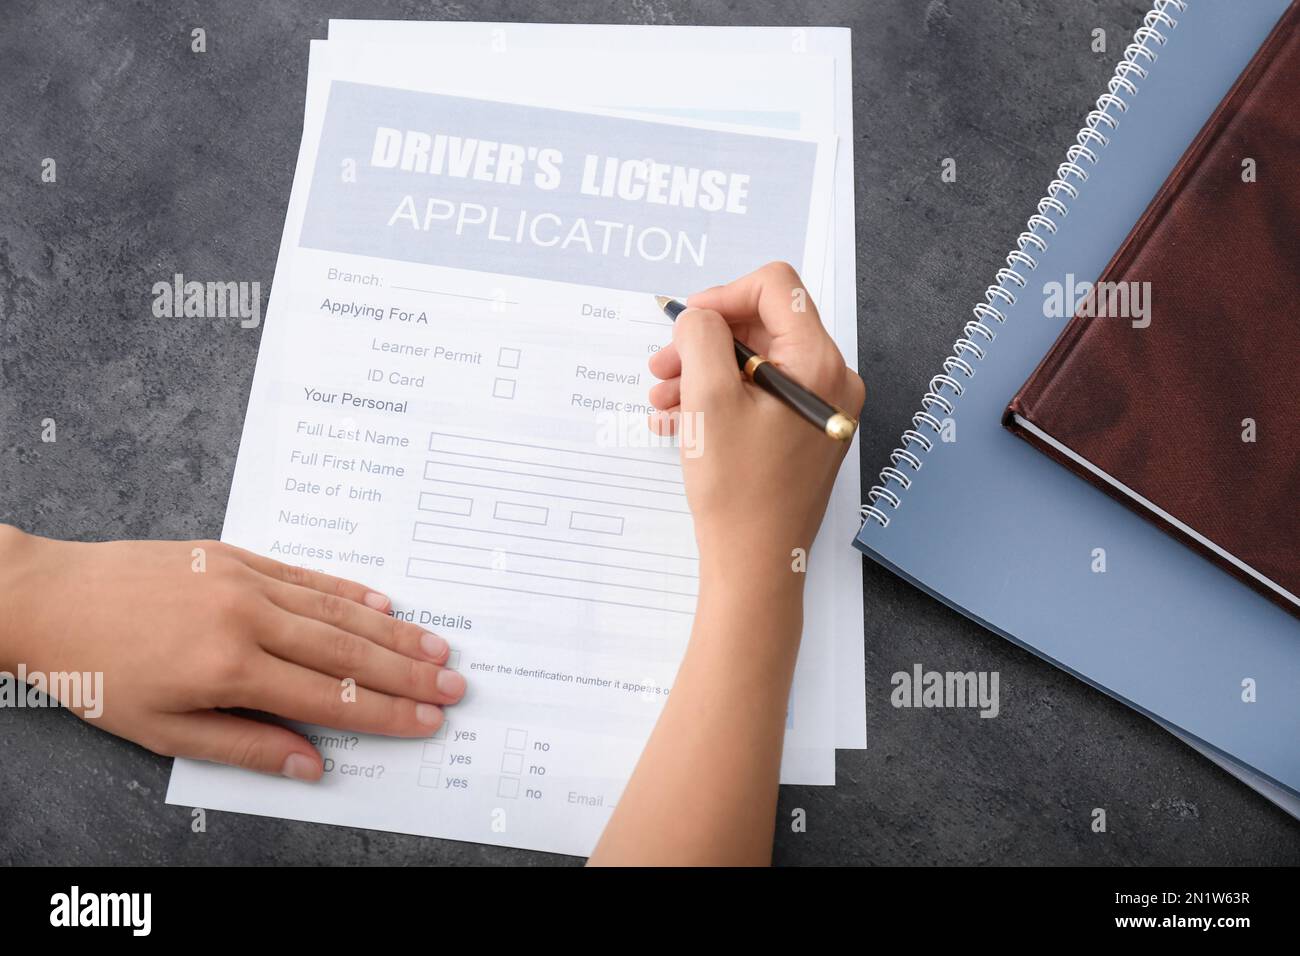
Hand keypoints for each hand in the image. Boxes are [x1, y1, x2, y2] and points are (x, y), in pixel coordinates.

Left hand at [0, 527, 464, 779]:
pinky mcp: (234, 555)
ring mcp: (245, 581)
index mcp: (230, 669)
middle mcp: (248, 619)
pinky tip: (382, 605)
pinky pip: (306, 575)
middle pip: (348, 651)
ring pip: (336, 611)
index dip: (385, 713)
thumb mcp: (160, 730)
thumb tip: (309, 763)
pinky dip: (348, 591)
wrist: (46, 598)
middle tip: (454, 686)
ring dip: (392, 633)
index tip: (427, 721)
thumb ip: (243, 745)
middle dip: (407, 674)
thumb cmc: (95, 671)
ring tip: (436, 648)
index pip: (330, 696)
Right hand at [647, 261, 864, 572]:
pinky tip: (678, 420)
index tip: (685, 323)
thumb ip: (702, 338)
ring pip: (755, 364)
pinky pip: (760, 396)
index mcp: (820, 363)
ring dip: (703, 372)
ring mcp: (821, 409)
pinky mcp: (805, 433)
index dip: (723, 295)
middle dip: (705, 341)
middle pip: (763, 326)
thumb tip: (700, 317)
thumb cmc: (737, 488)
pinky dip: (718, 400)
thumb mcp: (708, 399)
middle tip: (661, 365)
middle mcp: (832, 380)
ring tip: (662, 399)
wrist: (756, 562)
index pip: (776, 287)